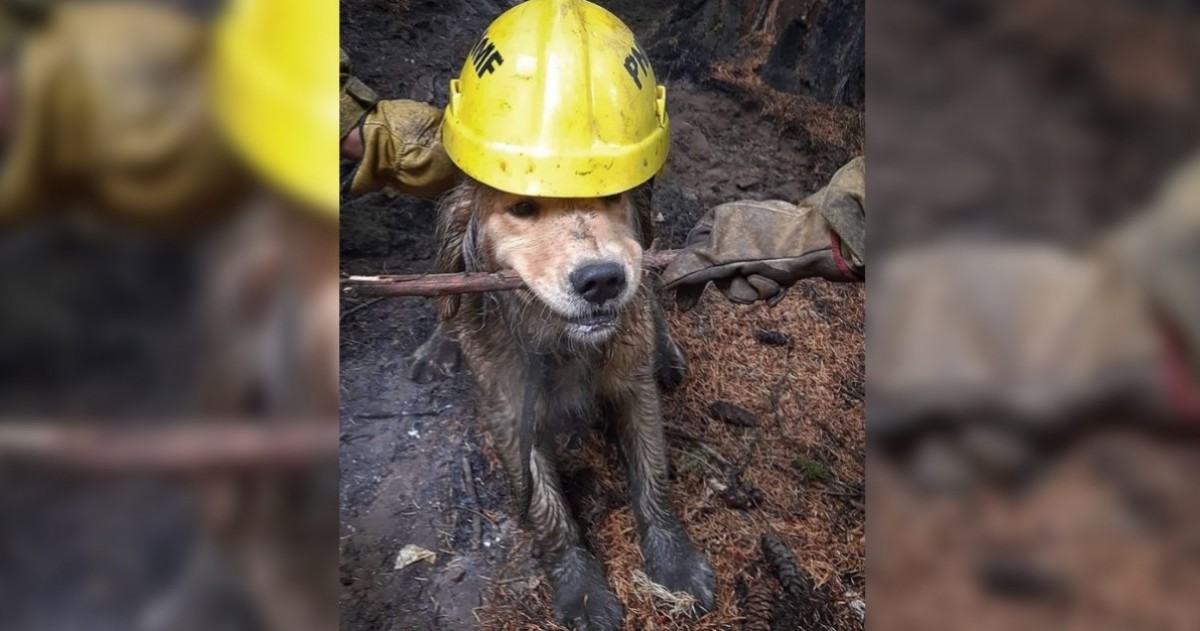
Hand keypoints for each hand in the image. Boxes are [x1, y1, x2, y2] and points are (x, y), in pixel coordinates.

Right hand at [662, 200, 848, 310]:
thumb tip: (665, 279)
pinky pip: (760, 285)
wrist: (820, 244)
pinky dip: (770, 288)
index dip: (690, 282)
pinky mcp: (775, 262)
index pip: (692, 255)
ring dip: (755, 288)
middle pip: (717, 275)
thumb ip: (691, 267)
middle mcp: (734, 233)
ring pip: (740, 284)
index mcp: (717, 222)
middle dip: (735, 286)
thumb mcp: (722, 255)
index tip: (686, 307)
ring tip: (771, 279)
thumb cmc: (770, 244)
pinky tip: (783, 282)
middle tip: (748, 281)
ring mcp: (755, 249)